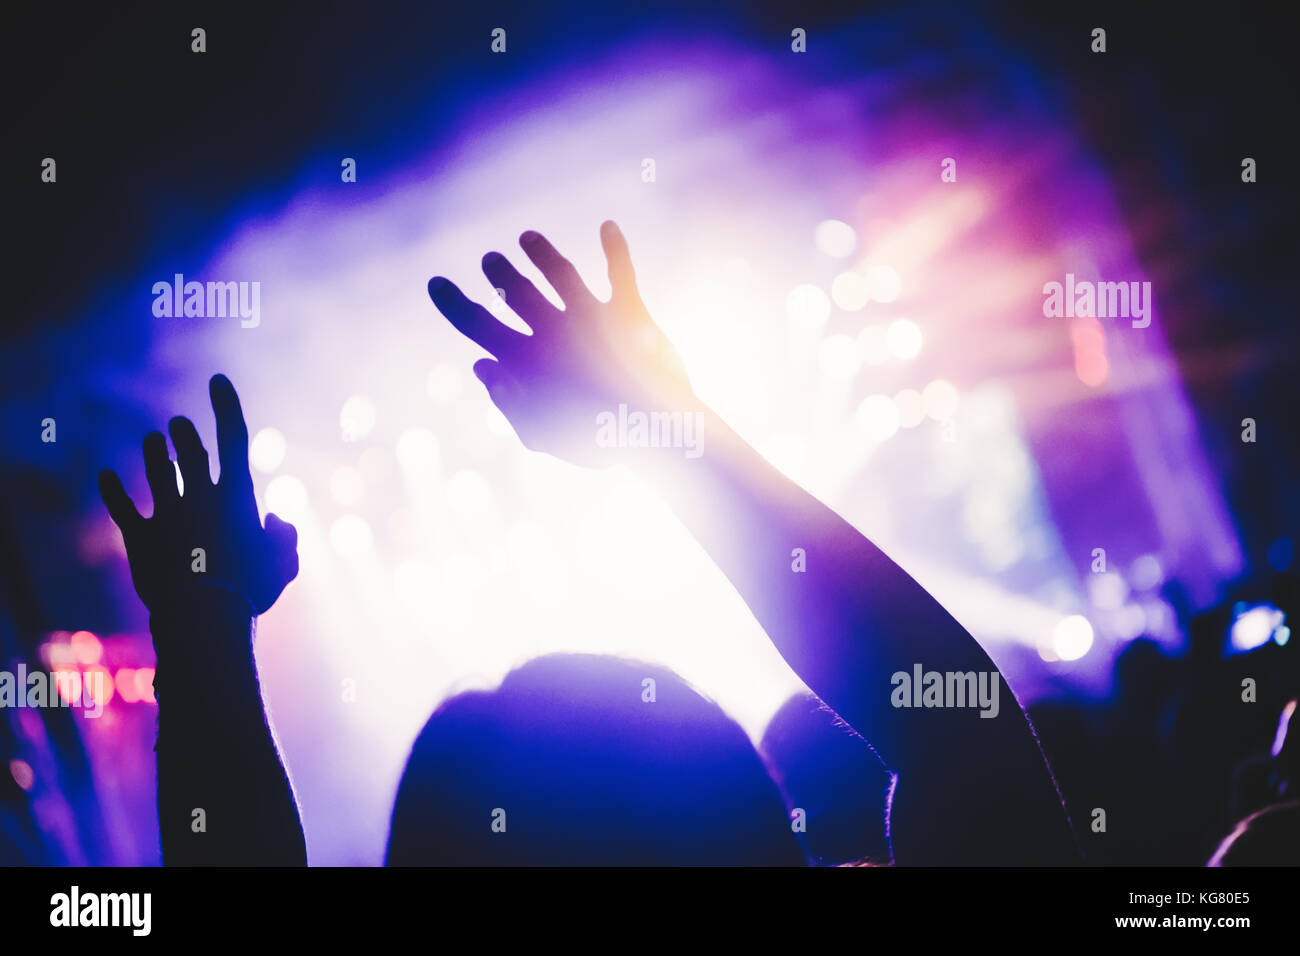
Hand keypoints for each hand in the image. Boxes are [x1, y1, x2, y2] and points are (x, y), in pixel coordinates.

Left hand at [98, 374, 297, 616]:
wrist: (202, 615)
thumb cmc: (251, 591)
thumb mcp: (284, 565)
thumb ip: (286, 538)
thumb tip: (277, 519)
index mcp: (237, 497)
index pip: (234, 439)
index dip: (226, 406)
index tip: (217, 380)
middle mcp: (200, 496)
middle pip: (191, 452)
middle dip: (186, 435)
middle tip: (178, 424)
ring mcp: (167, 514)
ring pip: (158, 473)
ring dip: (154, 454)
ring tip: (151, 439)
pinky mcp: (140, 537)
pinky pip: (122, 508)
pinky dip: (113, 490)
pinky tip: (104, 475)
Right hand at [428, 221, 694, 465]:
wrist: (651, 430)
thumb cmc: (594, 441)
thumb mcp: (539, 433)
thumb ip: (506, 401)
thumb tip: (480, 365)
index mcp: (524, 361)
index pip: (475, 323)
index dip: (452, 302)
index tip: (436, 282)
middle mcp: (552, 330)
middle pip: (515, 290)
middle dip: (498, 271)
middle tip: (490, 260)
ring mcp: (590, 316)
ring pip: (557, 271)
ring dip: (539, 251)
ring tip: (527, 238)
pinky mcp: (628, 312)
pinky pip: (620, 271)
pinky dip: (614, 247)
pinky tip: (609, 227)